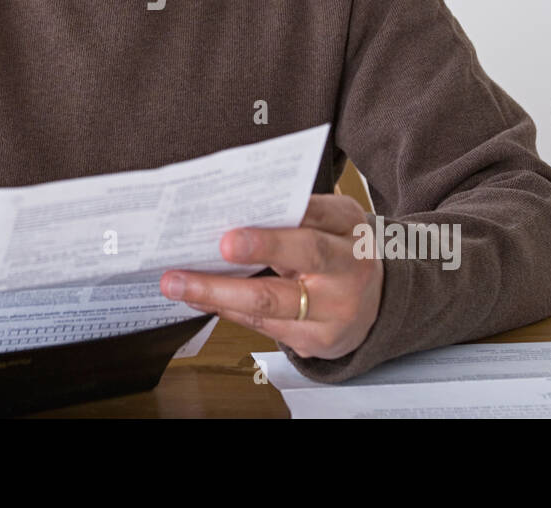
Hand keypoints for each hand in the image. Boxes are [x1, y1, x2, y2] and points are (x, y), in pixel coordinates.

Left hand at [159, 193, 382, 360]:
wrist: (373, 305)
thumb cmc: (336, 253)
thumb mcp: (328, 225)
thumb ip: (293, 215)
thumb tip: (229, 209)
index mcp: (349, 227)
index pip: (318, 214)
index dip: (284, 212)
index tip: (250, 212)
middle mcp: (350, 267)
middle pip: (306, 254)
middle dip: (260, 249)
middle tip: (219, 245)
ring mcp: (336, 310)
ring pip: (272, 302)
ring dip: (217, 292)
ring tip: (177, 283)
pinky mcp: (317, 341)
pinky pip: (263, 326)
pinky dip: (226, 309)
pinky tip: (198, 298)